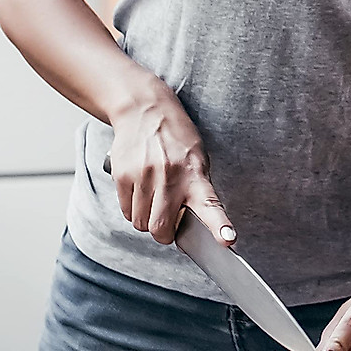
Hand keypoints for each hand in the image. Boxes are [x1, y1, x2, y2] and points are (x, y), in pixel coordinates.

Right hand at [105, 81, 236, 247]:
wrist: (144, 109)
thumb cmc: (174, 137)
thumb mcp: (197, 158)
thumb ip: (197, 190)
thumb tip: (195, 227)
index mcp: (195, 174)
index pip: (210, 205)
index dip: (219, 226)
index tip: (227, 241)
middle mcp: (170, 177)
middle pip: (160, 228)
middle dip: (163, 233)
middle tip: (166, 222)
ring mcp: (144, 176)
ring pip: (140, 223)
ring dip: (145, 218)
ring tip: (151, 197)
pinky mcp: (123, 175)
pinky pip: (126, 211)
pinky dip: (132, 208)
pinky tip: (139, 190)